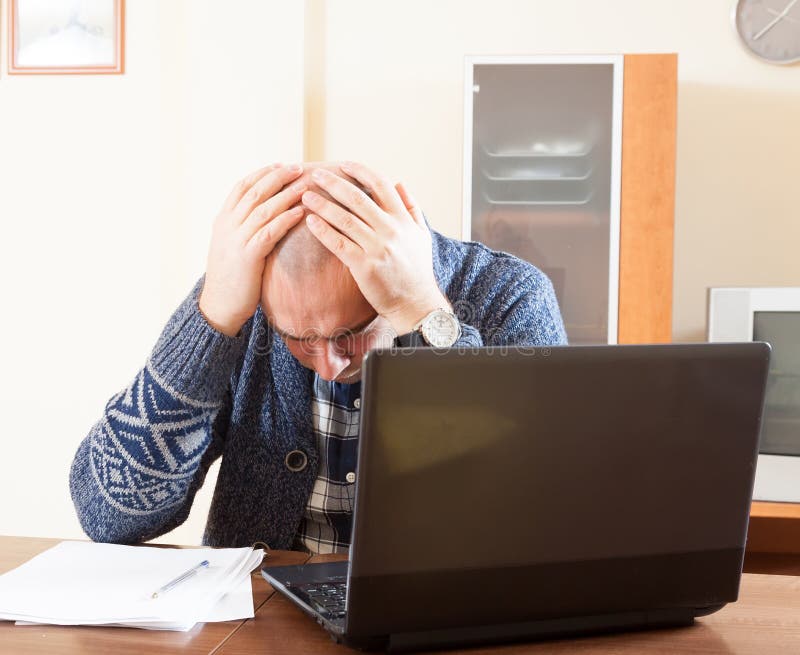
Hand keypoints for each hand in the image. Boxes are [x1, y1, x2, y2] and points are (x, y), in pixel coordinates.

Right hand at [198, 163, 306, 335]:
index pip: (241, 187)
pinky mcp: (247, 257)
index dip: (262, 173)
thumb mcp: (232, 245)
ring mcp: (236, 240)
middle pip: (254, 192)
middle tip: (298, 167)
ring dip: (286, 195)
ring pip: (263, 209)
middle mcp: (227, 225)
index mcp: (223, 220)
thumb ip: (243, 227)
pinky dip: (285, 220)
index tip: (281, 165)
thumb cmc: (232, 277)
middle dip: (277, 177)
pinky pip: (269, 232)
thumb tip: (264, 211)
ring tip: (305, 185)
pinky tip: (300, 213)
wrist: (219, 306)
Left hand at [302, 162, 449, 334]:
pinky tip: (310, 222)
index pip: (381, 184)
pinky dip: (324, 231)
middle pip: (358, 198)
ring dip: (322, 205)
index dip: (360, 171)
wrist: (415, 303)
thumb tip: (400, 183)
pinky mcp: (364, 266)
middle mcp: (391, 230)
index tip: (343, 164)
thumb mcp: (421, 235)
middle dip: (334, 183)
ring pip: (345, 219)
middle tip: (315, 174)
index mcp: (403, 219)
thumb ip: (411, 207)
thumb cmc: (417, 270)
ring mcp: (377, 248)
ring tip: (305, 196)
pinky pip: (339, 244)